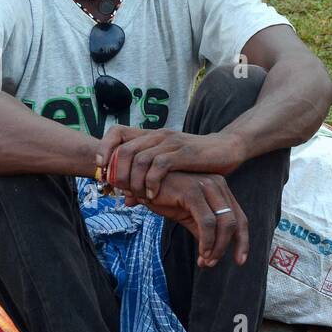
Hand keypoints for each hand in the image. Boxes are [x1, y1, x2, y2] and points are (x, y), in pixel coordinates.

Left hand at [99, 127, 246, 200]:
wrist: (228, 148)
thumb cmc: (197, 161)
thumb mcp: (169, 170)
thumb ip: (146, 181)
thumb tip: (127, 200)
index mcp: (151, 136)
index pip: (117, 131)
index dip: (105, 148)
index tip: (103, 170)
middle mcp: (158, 135)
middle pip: (123, 149)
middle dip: (116, 172)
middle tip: (119, 190)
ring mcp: (171, 142)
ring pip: (139, 158)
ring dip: (133, 181)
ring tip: (136, 195)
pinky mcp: (184, 153)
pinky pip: (159, 166)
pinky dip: (151, 182)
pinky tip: (152, 195)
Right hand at [136, 172, 248, 268]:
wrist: (139, 183)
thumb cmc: (164, 197)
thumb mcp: (188, 216)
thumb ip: (203, 232)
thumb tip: (210, 257)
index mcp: (220, 190)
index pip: (239, 218)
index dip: (243, 241)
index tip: (240, 261)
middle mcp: (218, 185)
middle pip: (236, 221)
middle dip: (227, 247)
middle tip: (212, 263)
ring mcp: (207, 186)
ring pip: (225, 223)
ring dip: (217, 247)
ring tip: (206, 261)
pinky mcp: (193, 192)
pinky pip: (207, 222)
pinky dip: (207, 241)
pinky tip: (202, 253)